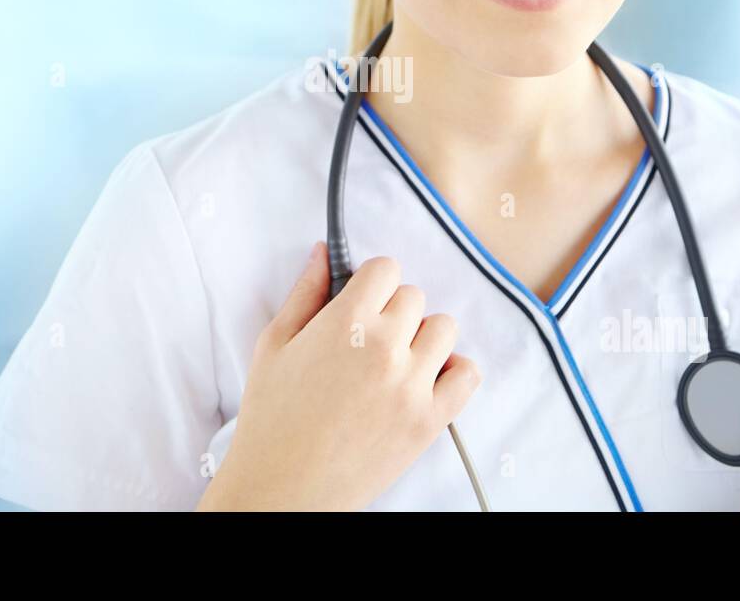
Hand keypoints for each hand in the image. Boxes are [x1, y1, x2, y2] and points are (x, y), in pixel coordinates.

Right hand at [196, 241, 481, 510]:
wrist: (283, 488)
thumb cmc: (271, 418)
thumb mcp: (274, 345)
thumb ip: (304, 293)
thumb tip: (323, 252)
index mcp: (345, 322)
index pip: (386, 268)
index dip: (372, 284)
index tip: (362, 302)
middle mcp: (384, 347)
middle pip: (414, 297)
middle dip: (393, 311)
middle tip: (369, 341)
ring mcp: (412, 385)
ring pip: (444, 328)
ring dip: (423, 338)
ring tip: (396, 361)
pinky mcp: (429, 421)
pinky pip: (467, 375)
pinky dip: (453, 373)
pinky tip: (425, 382)